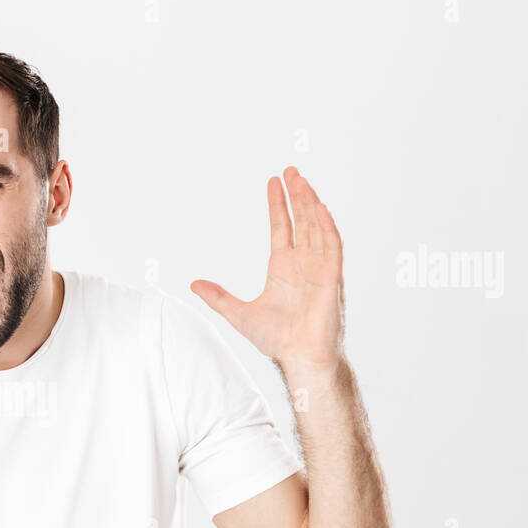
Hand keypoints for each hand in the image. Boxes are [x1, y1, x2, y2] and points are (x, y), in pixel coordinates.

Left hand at [191, 166, 343, 370]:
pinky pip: (333, 246)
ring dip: (310, 203)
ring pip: (316, 227)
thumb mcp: (238, 314)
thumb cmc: (277, 339)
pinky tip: (319, 207)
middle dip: (296, 195)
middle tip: (289, 169)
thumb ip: (218, 298)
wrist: (298, 357)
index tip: (273, 182)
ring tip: (301, 180)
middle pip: (301, 220)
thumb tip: (194, 284)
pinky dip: (327, 226)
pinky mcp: (332, 277)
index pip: (281, 227)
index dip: (277, 205)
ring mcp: (319, 268)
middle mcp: (303, 263)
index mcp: (284, 267)